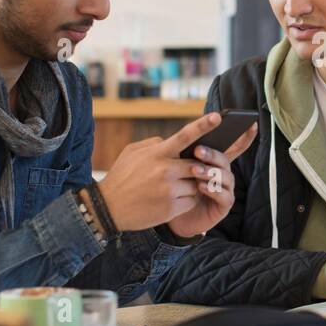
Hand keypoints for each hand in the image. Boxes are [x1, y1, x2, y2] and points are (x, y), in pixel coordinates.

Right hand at [96, 113, 234, 232]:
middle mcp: (165, 170)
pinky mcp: (172, 208)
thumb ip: (154, 143)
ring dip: (190, 185)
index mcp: (157, 153)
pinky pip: (192, 200)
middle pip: (197, 165)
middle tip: (185, 172)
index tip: (217, 117)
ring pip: (197, 184)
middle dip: (195, 168)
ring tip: (172, 188)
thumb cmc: (121, 177)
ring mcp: (170, 190)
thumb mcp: (131, 152)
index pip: (184, 136)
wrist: (108, 208)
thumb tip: (172, 140)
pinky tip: (171, 200)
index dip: (203, 125)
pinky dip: (187, 200)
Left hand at [166, 121, 257, 237]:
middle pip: (225, 160)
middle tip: (198, 150)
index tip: (251, 123)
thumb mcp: (180, 167)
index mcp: (215, 163)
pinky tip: (201, 186)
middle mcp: (223, 175)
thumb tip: (190, 136)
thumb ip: (187, 154)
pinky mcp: (223, 206)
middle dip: (213, 154)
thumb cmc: (176, 188)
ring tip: (194, 170)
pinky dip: (213, 190)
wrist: (170, 214)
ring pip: (225, 177)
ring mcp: (225, 190)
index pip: (234, 147)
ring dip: (210, 172)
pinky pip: (224, 195)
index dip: (244, 136)